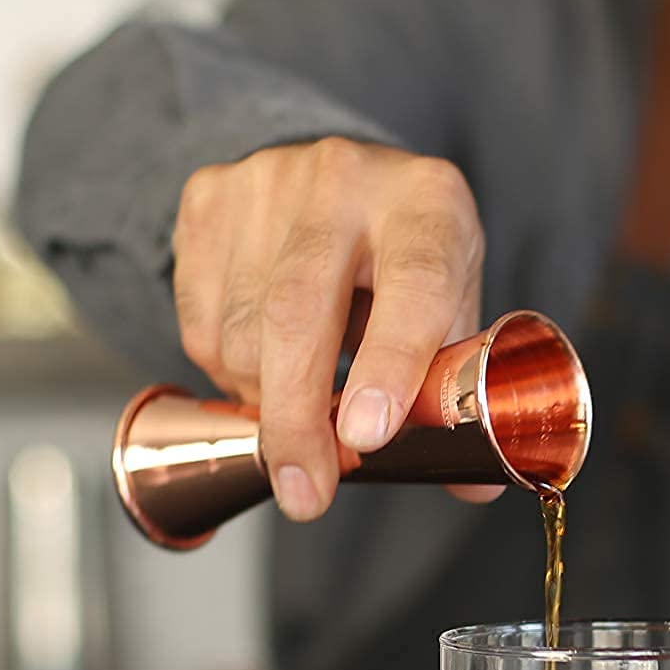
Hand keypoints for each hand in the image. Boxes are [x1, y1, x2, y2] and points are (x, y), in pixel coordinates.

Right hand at [172, 138, 489, 521]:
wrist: (342, 178)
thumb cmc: (405, 255)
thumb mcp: (451, 304)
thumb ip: (454, 388)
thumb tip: (469, 485)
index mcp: (427, 202)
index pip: (413, 284)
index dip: (390, 364)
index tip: (365, 436)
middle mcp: (344, 176)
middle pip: (298, 312)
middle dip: (296, 419)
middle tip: (306, 492)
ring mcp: (266, 181)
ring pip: (241, 331)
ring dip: (263, 401)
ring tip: (298, 406)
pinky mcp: (208, 199)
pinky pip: (199, 323)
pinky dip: (225, 371)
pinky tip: (264, 361)